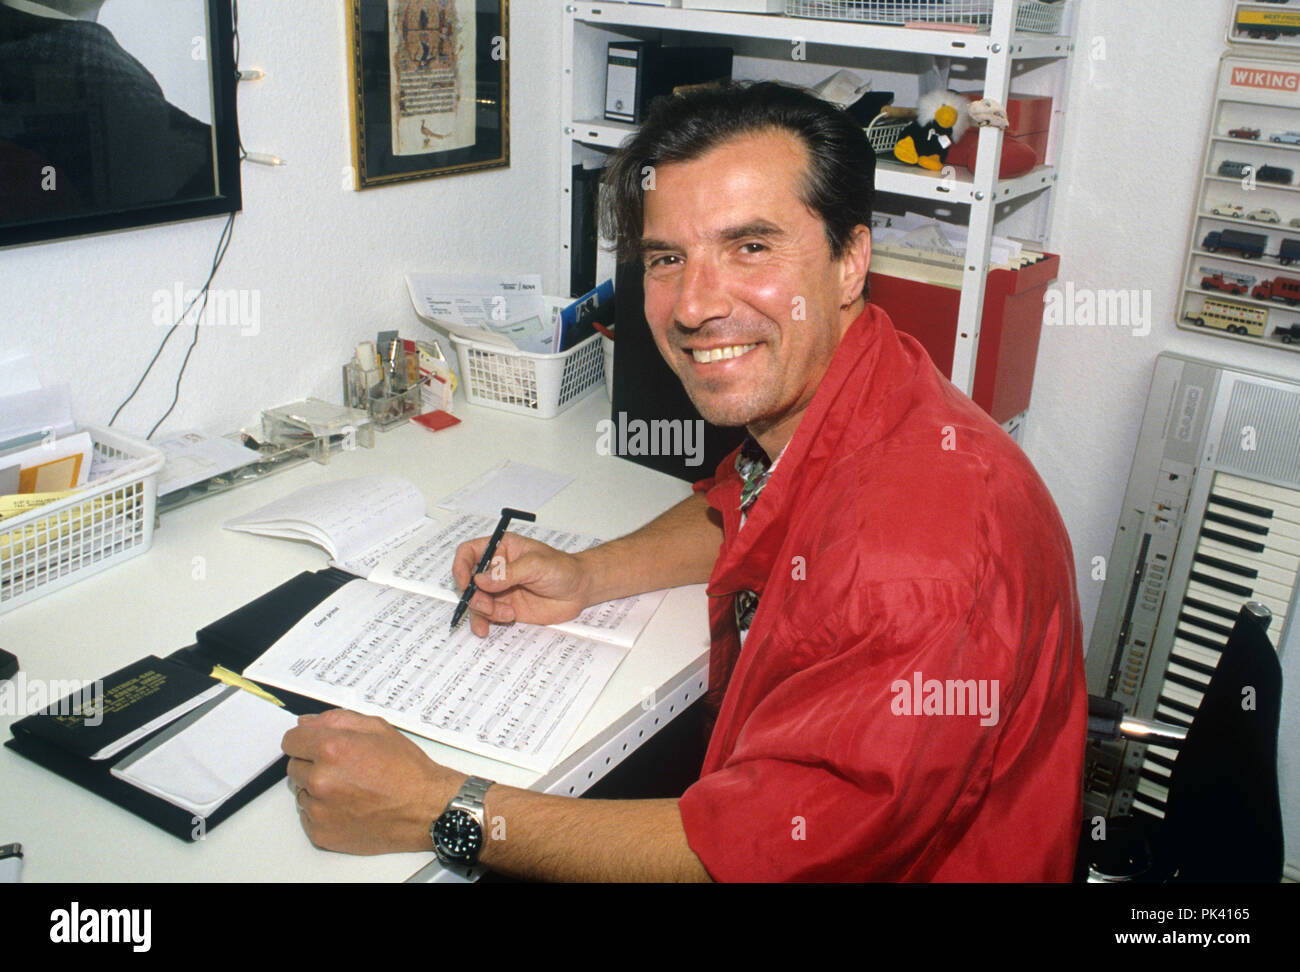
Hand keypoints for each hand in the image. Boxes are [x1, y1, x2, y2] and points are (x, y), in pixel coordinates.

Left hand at [282, 709, 462, 854]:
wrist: (425, 809)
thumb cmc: (407, 771)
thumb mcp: (378, 729)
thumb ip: (337, 720)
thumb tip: (307, 723)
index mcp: (331, 749)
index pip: (291, 740)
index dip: (305, 740)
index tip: (315, 745)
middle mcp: (321, 780)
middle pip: (294, 766)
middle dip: (313, 764)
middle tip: (344, 768)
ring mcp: (319, 810)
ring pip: (301, 791)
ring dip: (318, 788)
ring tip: (350, 789)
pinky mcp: (321, 833)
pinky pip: (307, 815)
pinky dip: (323, 811)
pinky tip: (348, 806)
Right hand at [452, 532, 589, 636]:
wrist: (579, 590)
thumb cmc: (562, 569)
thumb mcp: (537, 564)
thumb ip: (509, 572)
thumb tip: (480, 580)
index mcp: (501, 549)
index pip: (468, 553)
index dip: (461, 566)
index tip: (465, 583)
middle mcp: (495, 569)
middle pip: (468, 581)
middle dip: (474, 596)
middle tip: (488, 605)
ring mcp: (499, 590)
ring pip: (475, 601)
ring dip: (483, 612)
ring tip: (506, 614)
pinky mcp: (504, 608)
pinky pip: (485, 616)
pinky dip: (483, 623)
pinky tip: (489, 628)